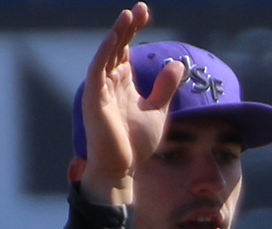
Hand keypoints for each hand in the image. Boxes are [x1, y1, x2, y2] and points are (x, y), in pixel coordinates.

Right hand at [78, 2, 185, 204]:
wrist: (122, 168)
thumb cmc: (135, 143)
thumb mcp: (157, 110)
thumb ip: (165, 88)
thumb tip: (177, 64)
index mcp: (122, 82)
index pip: (126, 48)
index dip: (134, 30)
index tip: (145, 13)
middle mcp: (109, 81)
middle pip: (117, 46)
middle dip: (127, 27)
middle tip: (140, 8)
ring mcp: (100, 89)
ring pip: (107, 54)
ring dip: (117, 34)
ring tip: (128, 15)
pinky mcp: (94, 98)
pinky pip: (98, 69)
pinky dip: (106, 52)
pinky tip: (116, 37)